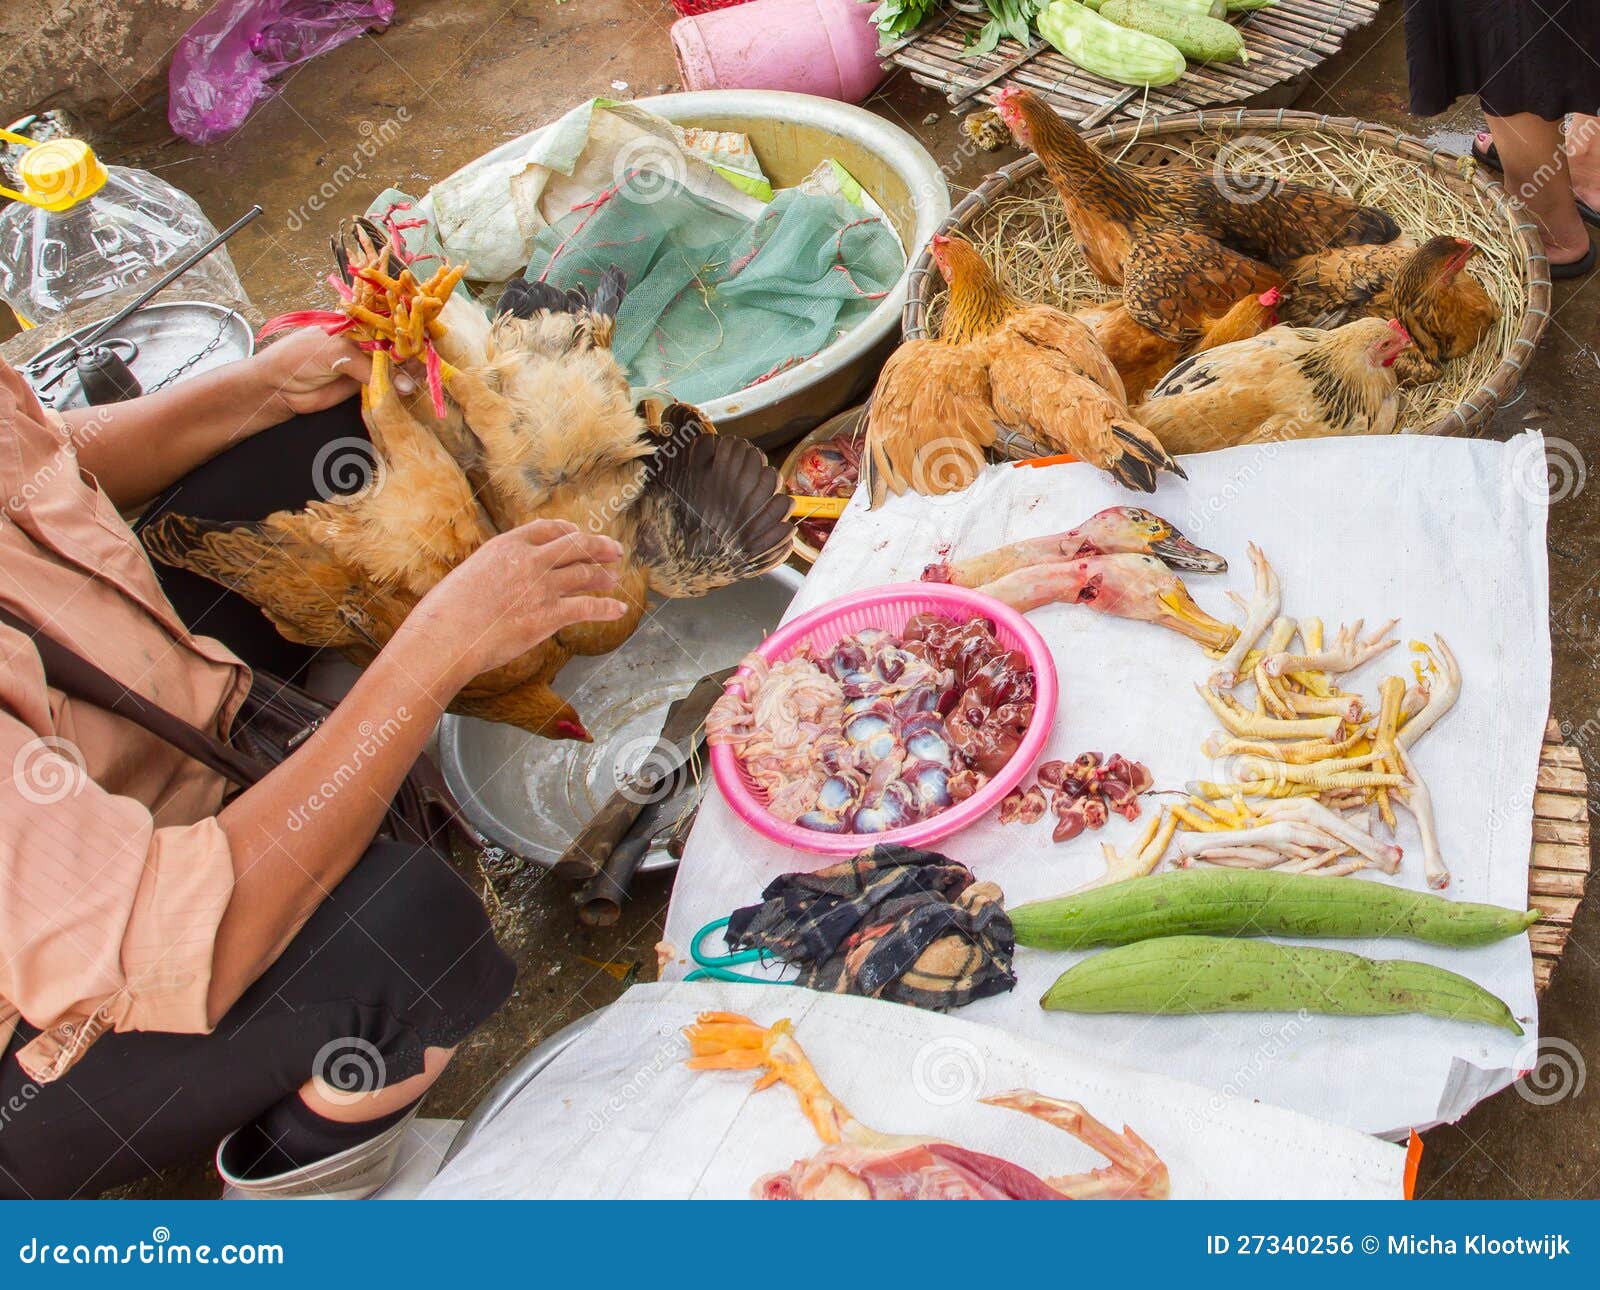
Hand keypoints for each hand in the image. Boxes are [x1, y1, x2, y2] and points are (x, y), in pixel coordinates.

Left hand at [253, 327, 418, 418]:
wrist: (280, 387)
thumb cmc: (302, 357)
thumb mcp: (339, 353)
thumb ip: (371, 367)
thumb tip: (405, 384)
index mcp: (357, 322)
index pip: (388, 321)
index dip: (408, 327)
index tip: (427, 337)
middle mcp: (365, 340)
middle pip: (396, 345)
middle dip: (413, 353)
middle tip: (429, 363)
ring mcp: (365, 363)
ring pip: (395, 366)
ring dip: (410, 372)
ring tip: (425, 378)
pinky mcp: (365, 384)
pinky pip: (387, 385)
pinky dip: (401, 389)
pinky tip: (414, 389)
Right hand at [400, 520, 627, 680]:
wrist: (445, 637)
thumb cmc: (446, 612)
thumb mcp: (471, 573)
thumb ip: (497, 570)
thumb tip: (504, 579)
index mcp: (507, 545)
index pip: (548, 529)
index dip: (569, 531)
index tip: (578, 534)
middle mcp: (529, 560)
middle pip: (575, 546)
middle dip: (599, 547)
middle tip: (614, 551)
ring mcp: (541, 587)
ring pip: (586, 574)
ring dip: (604, 576)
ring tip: (614, 579)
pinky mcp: (549, 615)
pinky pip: (589, 607)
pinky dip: (608, 608)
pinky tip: (619, 610)